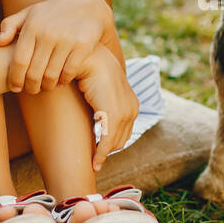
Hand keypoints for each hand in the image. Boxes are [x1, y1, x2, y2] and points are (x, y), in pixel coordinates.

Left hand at [0, 0, 107, 93]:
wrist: (88, 3)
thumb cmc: (53, 11)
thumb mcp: (30, 12)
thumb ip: (10, 24)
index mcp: (32, 27)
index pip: (19, 61)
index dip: (15, 79)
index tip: (15, 88)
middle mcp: (48, 34)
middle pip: (34, 73)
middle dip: (31, 87)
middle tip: (31, 90)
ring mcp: (66, 40)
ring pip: (51, 75)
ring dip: (47, 86)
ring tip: (45, 87)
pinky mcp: (83, 46)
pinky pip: (69, 72)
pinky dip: (64, 80)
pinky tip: (61, 80)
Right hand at [75, 47, 140, 170]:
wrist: (91, 58)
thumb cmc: (92, 71)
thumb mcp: (101, 89)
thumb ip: (103, 102)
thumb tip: (94, 112)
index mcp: (132, 104)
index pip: (123, 132)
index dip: (111, 143)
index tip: (99, 152)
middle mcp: (132, 110)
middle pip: (119, 140)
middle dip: (106, 151)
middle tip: (92, 160)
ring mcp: (124, 114)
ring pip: (113, 144)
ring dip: (102, 155)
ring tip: (91, 163)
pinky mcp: (112, 116)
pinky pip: (105, 143)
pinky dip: (100, 155)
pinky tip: (93, 164)